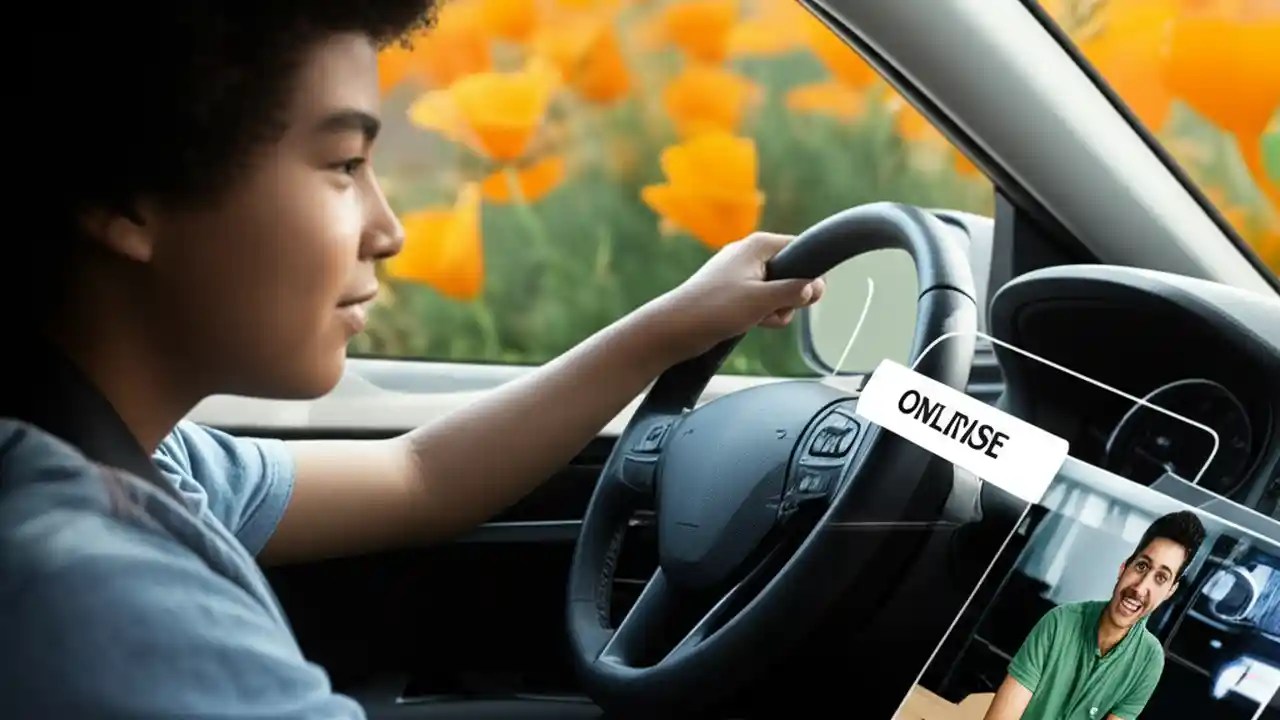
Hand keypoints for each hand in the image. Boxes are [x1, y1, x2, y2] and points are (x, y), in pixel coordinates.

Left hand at [654, 232, 824, 359]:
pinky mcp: (733, 292)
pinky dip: (761, 313)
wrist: (675, 328)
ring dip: (776, 309)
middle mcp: (750, 255)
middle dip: (789, 296)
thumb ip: (794, 291)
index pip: (800, 247)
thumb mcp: (763, 300)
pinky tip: (751, 323)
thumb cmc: (715, 308)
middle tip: (774, 309)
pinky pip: (760, 300)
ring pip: (777, 291)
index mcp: (758, 245)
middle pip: (791, 272)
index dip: (810, 272)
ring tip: (758, 318)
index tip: (809, 294)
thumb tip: (816, 287)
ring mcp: (740, 274)